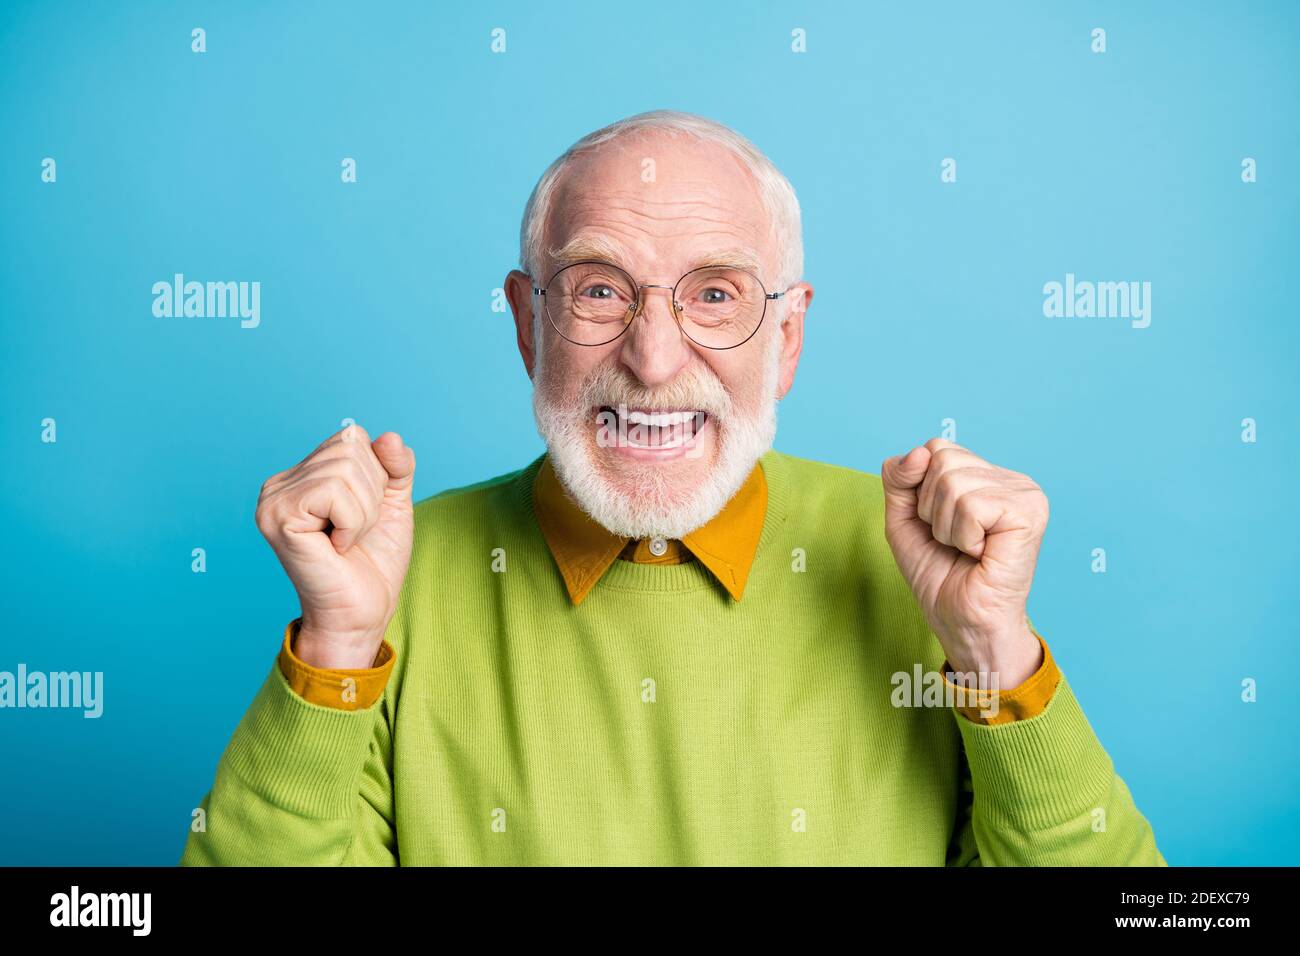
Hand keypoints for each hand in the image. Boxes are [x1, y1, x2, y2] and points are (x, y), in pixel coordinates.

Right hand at [255, 424, 415, 668]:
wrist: (362, 614)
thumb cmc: (374, 563)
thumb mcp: (393, 503)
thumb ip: (396, 466)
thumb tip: (391, 436)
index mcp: (302, 476)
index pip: (353, 436)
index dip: (377, 474)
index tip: (365, 514)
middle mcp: (280, 483)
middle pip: (350, 447)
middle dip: (372, 494)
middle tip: (355, 532)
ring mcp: (273, 499)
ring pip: (345, 469)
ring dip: (363, 513)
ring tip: (346, 541)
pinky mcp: (278, 516)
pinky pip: (334, 492)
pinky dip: (351, 522)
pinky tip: (336, 546)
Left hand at [880, 438, 1047, 688]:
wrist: (961, 623)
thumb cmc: (939, 575)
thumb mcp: (903, 518)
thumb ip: (899, 478)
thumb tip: (920, 451)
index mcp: (988, 475)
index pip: (936, 448)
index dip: (920, 490)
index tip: (937, 526)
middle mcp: (1012, 479)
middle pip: (942, 459)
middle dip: (930, 508)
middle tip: (953, 542)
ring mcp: (1026, 494)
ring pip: (953, 482)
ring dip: (946, 527)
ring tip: (966, 550)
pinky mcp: (1029, 514)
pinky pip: (971, 506)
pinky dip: (962, 536)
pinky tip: (981, 554)